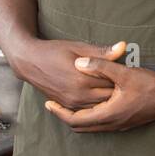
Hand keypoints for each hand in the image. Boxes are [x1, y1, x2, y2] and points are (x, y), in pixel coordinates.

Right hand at [11, 39, 125, 109]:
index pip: (112, 82)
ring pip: (100, 105)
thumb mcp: (79, 47)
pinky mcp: (67, 106)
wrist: (29, 62)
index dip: (120, 75)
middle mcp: (78, 95)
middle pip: (108, 96)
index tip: (125, 69)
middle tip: (122, 78)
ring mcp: (72, 103)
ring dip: (108, 97)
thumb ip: (102, 52)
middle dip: (116, 88)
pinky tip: (99, 91)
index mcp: (82, 80)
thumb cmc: (54, 51)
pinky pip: (89, 108)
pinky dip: (97, 102)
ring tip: (112, 85)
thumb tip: (123, 47)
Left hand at [45, 55, 154, 132]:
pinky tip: (90, 104)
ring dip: (77, 117)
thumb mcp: (124, 72)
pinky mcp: (125, 122)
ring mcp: (119, 125)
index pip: (75, 120)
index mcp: (108, 114)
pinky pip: (100, 124)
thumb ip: (100, 66)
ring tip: (67, 104)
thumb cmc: (150, 85)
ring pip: (91, 127)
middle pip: (80, 126)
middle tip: (53, 104)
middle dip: (65, 116)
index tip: (48, 103)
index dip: (59, 112)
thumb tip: (78, 62)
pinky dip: (89, 117)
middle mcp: (111, 124)